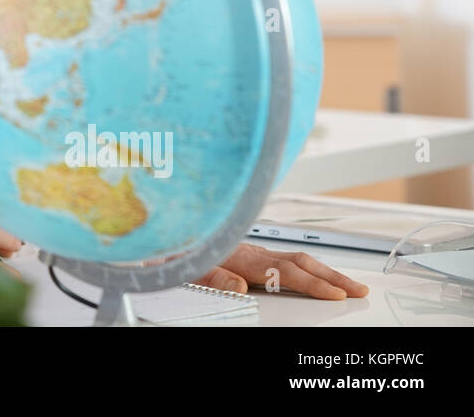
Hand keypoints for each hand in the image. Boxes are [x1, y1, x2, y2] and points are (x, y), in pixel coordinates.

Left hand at [193, 242, 369, 299]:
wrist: (169, 234)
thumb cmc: (180, 254)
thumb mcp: (191, 270)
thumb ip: (214, 277)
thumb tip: (238, 285)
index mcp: (242, 258)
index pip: (285, 273)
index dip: (312, 283)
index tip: (336, 295)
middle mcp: (253, 252)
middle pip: (300, 263)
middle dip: (333, 277)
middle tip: (359, 290)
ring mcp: (255, 251)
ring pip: (298, 259)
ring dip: (326, 271)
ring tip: (349, 284)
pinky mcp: (253, 252)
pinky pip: (288, 258)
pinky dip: (310, 266)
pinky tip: (319, 274)